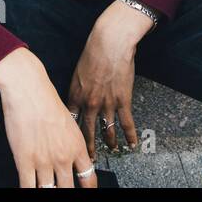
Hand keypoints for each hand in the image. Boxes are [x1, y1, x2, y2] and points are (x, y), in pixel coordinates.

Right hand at [0, 49, 97, 187]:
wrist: (28, 89)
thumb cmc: (46, 99)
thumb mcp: (68, 122)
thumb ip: (71, 142)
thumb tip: (70, 156)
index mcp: (77, 147)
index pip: (88, 179)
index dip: (88, 190)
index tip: (85, 191)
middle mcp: (63, 158)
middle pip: (68, 189)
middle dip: (64, 192)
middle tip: (59, 188)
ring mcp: (44, 161)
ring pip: (47, 191)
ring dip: (46, 191)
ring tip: (43, 188)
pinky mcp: (24, 161)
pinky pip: (28, 187)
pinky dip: (28, 191)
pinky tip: (28, 189)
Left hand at [67, 0, 151, 155]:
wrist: (109, 43)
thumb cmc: (93, 51)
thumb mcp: (78, 71)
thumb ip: (78, 87)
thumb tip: (79, 96)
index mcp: (75, 94)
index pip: (70, 120)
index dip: (70, 133)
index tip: (69, 141)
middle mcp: (89, 103)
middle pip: (86, 131)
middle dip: (88, 147)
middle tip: (89, 158)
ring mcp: (106, 104)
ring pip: (107, 130)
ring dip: (110, 142)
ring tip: (112, 149)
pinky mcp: (122, 100)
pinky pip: (126, 123)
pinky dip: (130, 135)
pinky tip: (132, 144)